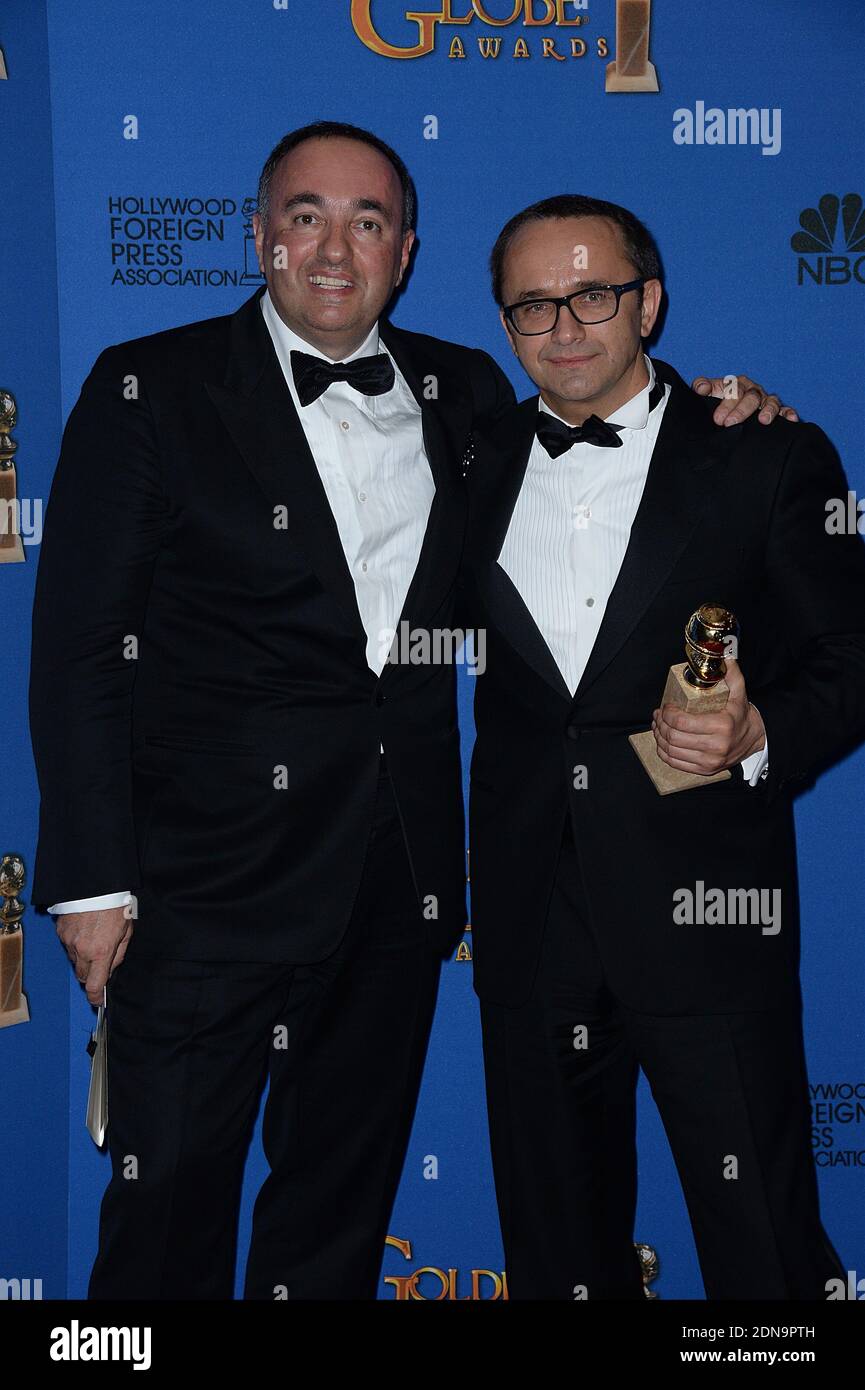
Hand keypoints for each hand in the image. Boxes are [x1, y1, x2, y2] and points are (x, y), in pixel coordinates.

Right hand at [55, 905, 132, 1005]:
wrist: (96, 885)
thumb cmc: (115, 906)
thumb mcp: (126, 932)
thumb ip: (118, 955)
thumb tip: (110, 971)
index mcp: (101, 952)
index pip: (95, 985)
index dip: (96, 997)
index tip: (98, 1001)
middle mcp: (82, 950)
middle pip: (82, 976)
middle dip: (91, 975)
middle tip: (100, 964)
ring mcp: (69, 941)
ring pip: (74, 961)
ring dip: (83, 959)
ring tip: (94, 940)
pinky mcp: (61, 932)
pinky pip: (67, 946)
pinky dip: (75, 944)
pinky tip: (84, 931)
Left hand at [651, 659, 765, 776]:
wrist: (754, 738)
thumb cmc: (741, 714)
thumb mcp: (739, 691)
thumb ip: (731, 673)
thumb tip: (723, 656)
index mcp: (721, 726)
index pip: (681, 722)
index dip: (667, 713)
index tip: (665, 706)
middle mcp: (715, 747)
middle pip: (673, 737)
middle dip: (660, 724)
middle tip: (658, 715)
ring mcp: (709, 762)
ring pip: (671, 751)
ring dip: (659, 737)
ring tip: (658, 726)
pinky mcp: (704, 770)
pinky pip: (675, 763)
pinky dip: (664, 752)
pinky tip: (662, 741)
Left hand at [691, 374, 799, 427]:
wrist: (726, 412)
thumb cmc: (718, 401)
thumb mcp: (709, 393)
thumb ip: (702, 387)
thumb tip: (700, 388)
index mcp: (736, 384)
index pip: (732, 390)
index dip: (726, 404)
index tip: (718, 419)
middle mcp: (752, 390)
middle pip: (750, 397)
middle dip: (741, 410)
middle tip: (730, 423)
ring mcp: (765, 400)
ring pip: (771, 401)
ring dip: (768, 410)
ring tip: (763, 420)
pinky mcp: (777, 410)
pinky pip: (785, 410)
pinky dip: (788, 413)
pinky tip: (790, 419)